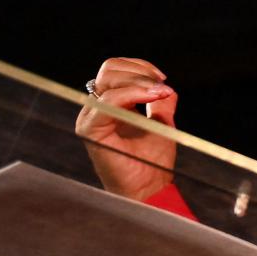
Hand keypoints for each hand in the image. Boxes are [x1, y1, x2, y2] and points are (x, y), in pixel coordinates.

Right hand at [74, 58, 178, 201]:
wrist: (149, 188)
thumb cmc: (152, 162)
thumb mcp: (162, 124)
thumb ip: (160, 103)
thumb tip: (165, 86)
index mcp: (110, 105)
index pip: (115, 70)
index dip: (139, 67)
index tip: (163, 79)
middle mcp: (97, 109)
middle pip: (109, 70)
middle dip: (140, 71)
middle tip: (162, 86)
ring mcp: (91, 117)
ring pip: (108, 80)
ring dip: (139, 81)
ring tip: (161, 92)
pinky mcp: (91, 129)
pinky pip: (108, 101)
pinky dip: (133, 93)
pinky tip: (154, 97)